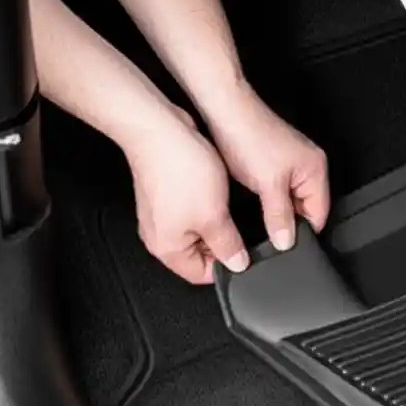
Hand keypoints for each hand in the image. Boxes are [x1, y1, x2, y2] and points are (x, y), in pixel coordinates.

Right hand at [124, 107, 248, 284]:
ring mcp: (160, 214)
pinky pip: (190, 208)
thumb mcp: (214, 216)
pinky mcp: (164, 194)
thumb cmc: (179, 170)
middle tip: (239, 223)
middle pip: (199, 252)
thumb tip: (237, 264)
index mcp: (168, 249)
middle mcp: (159, 235)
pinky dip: (205, 203)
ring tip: (226, 203)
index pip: (202, 275)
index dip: (227, 266)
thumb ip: (228, 245)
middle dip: (222, 240)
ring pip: (196, 228)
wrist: (158, 131)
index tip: (246, 252)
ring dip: (215, 219)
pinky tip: (214, 189)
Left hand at [205, 84, 329, 251]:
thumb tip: (287, 242)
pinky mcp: (273, 162)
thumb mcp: (268, 185)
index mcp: (316, 169)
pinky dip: (266, 200)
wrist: (224, 111)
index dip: (303, 233)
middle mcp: (308, 165)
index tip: (285, 247)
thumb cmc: (249, 136)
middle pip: (305, 209)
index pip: (319, 214)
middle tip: (269, 234)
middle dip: (287, 223)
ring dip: (274, 211)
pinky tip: (253, 203)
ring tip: (259, 216)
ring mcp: (290, 163)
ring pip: (288, 201)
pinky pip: (277, 190)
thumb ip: (280, 217)